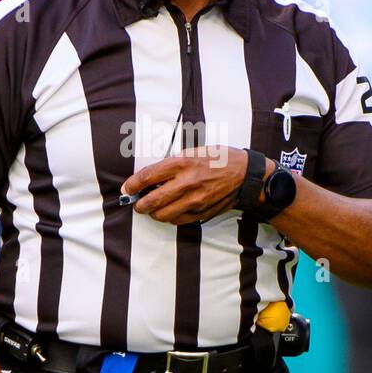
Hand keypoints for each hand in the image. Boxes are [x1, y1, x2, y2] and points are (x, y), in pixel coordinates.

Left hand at [121, 146, 261, 224]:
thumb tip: (150, 178)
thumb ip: (171, 165)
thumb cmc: (218, 159)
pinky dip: (169, 218)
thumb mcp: (193, 152)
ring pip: (163, 215)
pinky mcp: (202, 212)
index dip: (133, 184)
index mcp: (182, 163)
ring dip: (154, 213)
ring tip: (153, 208)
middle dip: (140, 204)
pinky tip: (169, 211)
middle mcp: (187, 182)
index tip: (127, 188)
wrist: (245, 175)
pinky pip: (178, 221)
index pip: (148, 176)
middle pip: (153, 200)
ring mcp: (195, 200)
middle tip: (137, 203)